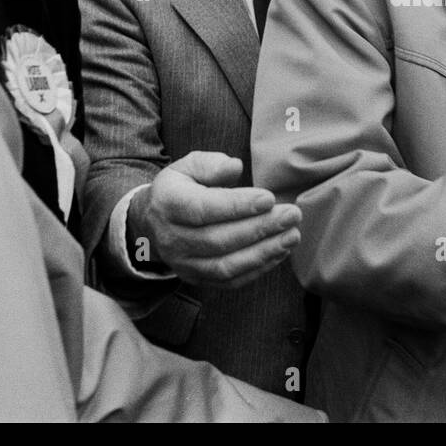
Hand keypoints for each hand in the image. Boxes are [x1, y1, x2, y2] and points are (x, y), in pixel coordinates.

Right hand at [129, 151, 301, 287]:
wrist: (154, 221)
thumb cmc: (181, 188)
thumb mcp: (189, 166)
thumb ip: (211, 164)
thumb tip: (235, 167)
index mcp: (168, 204)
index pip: (204, 209)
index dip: (238, 206)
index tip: (269, 199)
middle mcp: (172, 239)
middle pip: (218, 240)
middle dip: (260, 229)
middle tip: (292, 215)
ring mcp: (183, 263)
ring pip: (225, 266)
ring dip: (263, 252)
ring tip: (291, 236)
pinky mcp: (197, 279)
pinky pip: (230, 280)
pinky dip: (258, 269)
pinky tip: (280, 252)